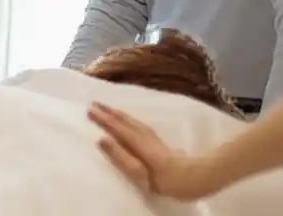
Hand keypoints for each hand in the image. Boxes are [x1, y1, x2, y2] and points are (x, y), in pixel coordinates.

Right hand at [88, 102, 221, 199]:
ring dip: (119, 114)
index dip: (102, 119)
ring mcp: (153, 137)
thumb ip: (121, 156)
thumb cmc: (164, 179)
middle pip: (124, 120)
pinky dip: (130, 119)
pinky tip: (130, 122)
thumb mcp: (140, 171)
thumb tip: (102, 139)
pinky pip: (138, 124)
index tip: (89, 110)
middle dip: (109, 111)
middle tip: (95, 103)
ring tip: (109, 109)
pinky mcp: (159, 142)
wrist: (194, 178)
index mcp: (137, 142)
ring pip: (132, 121)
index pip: (116, 127)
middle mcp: (144, 135)